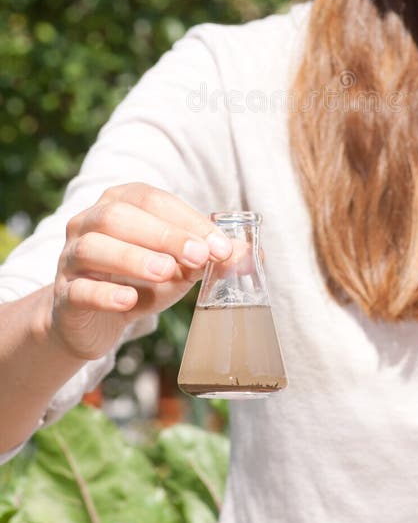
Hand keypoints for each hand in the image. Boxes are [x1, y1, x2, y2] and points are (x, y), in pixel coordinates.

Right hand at [49, 183, 232, 360]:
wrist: (95, 321)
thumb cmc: (143, 281)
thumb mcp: (181, 267)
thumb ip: (211, 257)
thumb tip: (250, 255)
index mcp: (121, 202)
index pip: (154, 201)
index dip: (188, 220)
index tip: (219, 245)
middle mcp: (90, 221)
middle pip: (120, 216)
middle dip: (164, 235)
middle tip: (199, 257)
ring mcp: (71, 257)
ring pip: (93, 246)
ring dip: (133, 258)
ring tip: (166, 272)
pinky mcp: (63, 295)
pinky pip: (78, 289)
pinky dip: (104, 293)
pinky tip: (128, 300)